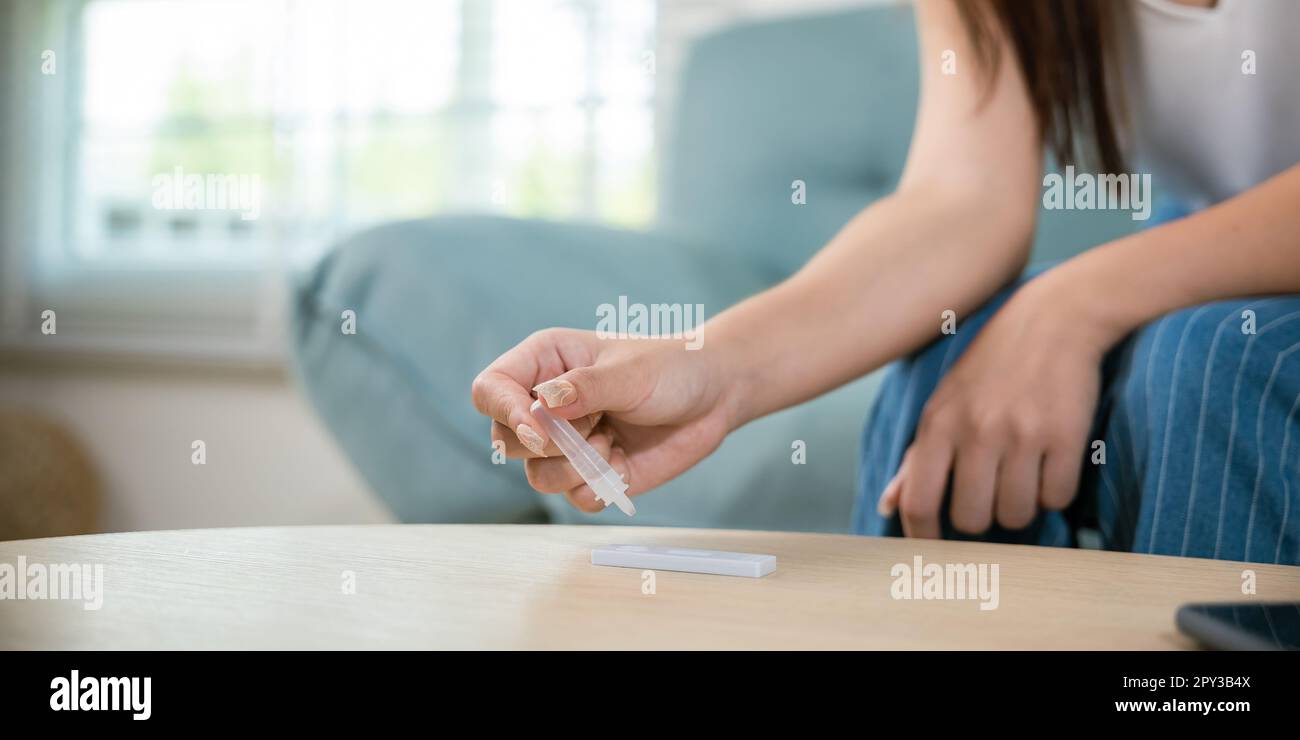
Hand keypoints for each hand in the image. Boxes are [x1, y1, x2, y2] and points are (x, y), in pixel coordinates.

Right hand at [471, 328, 734, 512]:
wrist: (713, 396)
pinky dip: (597, 487)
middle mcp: (545, 405)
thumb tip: (541, 407)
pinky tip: (623, 462)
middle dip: (549, 444)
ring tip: (612, 442)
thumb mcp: (629, 372)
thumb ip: (583, 389)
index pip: (491, 390)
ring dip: (576, 468)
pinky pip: (572, 497)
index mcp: (543, 363)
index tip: (540, 432)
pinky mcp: (589, 473)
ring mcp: (566, 442)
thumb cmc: (670, 368)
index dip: (505, 413)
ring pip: (537, 476)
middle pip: (506, 440)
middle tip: (595, 425)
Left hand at [878, 282, 1106, 537]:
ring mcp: (1022, 434)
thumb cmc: (990, 368)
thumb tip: (888, 508)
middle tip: (990, 495)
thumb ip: (915, 458)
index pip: (918, 502)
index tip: (934, 547)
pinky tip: (1050, 464)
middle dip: (981, 518)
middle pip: (971, 520)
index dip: (924, 536)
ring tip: (1021, 475)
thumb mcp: (943, 403)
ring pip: (1016, 515)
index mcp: (938, 424)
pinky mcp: (1066, 436)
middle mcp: (977, 431)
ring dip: (1020, 507)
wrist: (1053, 319)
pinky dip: (1054, 492)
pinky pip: (1058, 498)